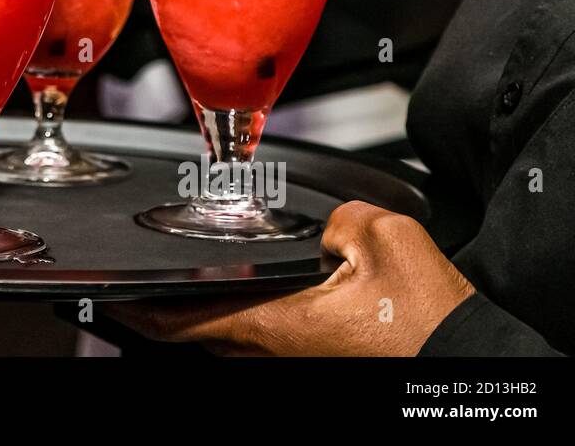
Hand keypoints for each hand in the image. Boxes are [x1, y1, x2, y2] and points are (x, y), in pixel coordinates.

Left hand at [107, 201, 475, 355]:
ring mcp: (293, 360)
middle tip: (133, 283)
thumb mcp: (380, 237)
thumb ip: (333, 214)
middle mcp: (274, 350)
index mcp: (274, 322)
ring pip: (226, 337)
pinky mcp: (317, 359)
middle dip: (162, 305)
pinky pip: (258, 338)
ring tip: (178, 284)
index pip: (180, 319)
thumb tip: (322, 223)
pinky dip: (237, 316)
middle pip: (194, 331)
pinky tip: (243, 295)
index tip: (107, 295)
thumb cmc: (428, 318)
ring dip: (199, 311)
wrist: (467, 358)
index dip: (137, 306)